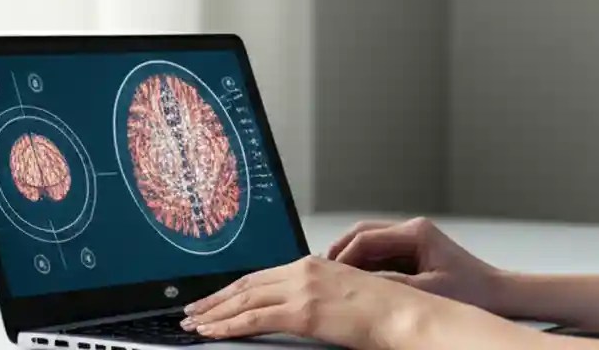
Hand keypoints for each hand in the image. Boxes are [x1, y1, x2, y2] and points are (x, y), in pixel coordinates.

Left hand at [180, 255, 446, 348]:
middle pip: (247, 284)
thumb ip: (318, 298)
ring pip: (244, 300)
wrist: (405, 314)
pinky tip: (213, 332)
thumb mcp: (345, 295)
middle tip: (193, 311)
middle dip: (216, 299)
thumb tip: (299, 311)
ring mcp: (302, 289)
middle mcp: (304, 270)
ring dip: (215, 313)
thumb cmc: (385, 310)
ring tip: (195, 324)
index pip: (262, 276)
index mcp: (314, 265)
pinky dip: (228, 325)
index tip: (215, 298)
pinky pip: (254, 318)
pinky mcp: (303, 311)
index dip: (234, 288)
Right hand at [327, 217, 506, 314]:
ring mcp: (412, 240)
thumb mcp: (428, 291)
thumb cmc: (472, 290)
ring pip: (370, 243)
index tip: (329, 273)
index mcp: (417, 232)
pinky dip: (365, 267)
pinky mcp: (413, 252)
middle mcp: (413, 230)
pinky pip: (381, 255)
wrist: (496, 293)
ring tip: (333, 279)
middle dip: (341, 253)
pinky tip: (355, 283)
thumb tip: (359, 284)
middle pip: (364, 234)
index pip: (367, 237)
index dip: (344, 256)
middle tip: (321, 273)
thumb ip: (392, 285)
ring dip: (351, 260)